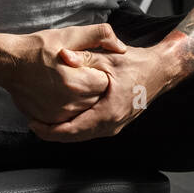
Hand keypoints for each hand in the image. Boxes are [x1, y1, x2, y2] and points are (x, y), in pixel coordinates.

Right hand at [3, 24, 126, 123]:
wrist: (8, 64)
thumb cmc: (38, 48)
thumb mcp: (69, 35)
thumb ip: (99, 36)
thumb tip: (120, 46)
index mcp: (79, 83)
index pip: (106, 83)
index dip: (100, 72)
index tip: (89, 66)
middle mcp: (71, 104)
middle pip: (98, 99)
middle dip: (93, 86)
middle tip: (77, 73)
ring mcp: (59, 115)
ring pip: (85, 110)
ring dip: (83, 98)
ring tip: (68, 82)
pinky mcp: (50, 120)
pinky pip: (70, 118)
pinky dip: (70, 108)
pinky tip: (61, 93)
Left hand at [27, 43, 168, 142]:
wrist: (160, 70)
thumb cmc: (136, 64)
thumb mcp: (108, 57)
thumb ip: (84, 57)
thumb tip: (63, 55)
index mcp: (108, 112)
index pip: (72, 131)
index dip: (50, 131)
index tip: (33, 125)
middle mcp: (111, 124)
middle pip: (75, 137)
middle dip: (52, 133)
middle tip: (33, 125)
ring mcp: (114, 125)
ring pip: (82, 135)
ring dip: (63, 131)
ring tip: (44, 122)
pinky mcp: (115, 122)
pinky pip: (90, 130)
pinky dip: (75, 127)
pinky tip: (64, 118)